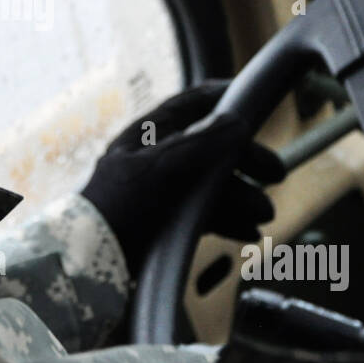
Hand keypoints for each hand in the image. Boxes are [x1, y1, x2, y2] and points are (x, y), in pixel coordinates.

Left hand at [82, 79, 283, 273]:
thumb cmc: (114, 209)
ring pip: (212, 184)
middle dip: (246, 159)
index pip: (193, 104)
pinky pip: (205, 214)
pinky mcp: (165, 221)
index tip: (258, 100)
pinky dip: (229, 220)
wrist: (88, 264)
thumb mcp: (158, 169)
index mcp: (148, 133)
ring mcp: (161, 190)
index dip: (227, 98)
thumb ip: (198, 144)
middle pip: (212, 147)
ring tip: (264, 213)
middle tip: (276, 174)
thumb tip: (236, 121)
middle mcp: (156, 157)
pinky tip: (248, 232)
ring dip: (242, 196)